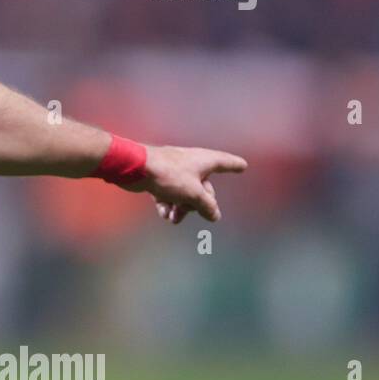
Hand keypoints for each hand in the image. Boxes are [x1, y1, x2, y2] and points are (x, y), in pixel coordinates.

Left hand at [122, 144, 247, 223]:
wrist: (135, 167)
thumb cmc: (169, 175)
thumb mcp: (193, 193)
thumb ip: (206, 206)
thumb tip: (215, 216)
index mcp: (203, 161)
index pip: (224, 162)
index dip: (234, 165)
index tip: (243, 165)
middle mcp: (190, 163)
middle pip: (203, 186)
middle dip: (198, 203)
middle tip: (189, 212)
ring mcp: (174, 170)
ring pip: (184, 192)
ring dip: (181, 207)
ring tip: (174, 219)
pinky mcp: (159, 178)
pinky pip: (169, 193)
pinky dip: (168, 204)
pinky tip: (164, 213)